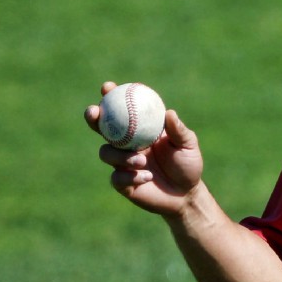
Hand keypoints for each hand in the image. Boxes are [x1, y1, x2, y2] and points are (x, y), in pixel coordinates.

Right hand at [86, 82, 203, 216]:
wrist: (185, 194)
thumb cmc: (187, 164)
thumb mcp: (188, 145)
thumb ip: (179, 130)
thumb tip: (169, 113)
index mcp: (140, 129)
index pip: (122, 109)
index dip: (111, 96)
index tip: (107, 87)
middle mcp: (126, 143)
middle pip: (102, 127)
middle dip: (93, 117)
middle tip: (95, 113)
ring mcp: (121, 163)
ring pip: (106, 153)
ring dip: (120, 156)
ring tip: (142, 161)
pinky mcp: (122, 183)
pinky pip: (116, 178)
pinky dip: (130, 176)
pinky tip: (146, 177)